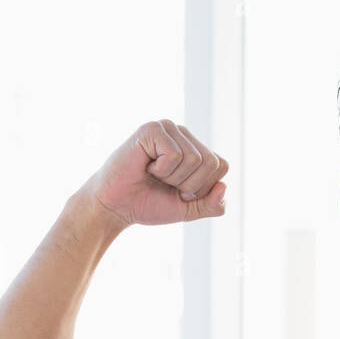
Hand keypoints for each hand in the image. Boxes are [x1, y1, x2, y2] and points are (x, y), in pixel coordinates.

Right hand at [80, 119, 229, 228]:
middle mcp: (184, 135)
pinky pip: (174, 155)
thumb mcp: (188, 210)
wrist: (116, 207)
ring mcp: (168, 128)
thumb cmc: (149, 204)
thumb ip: (212, 205)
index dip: (202, 188)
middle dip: (189, 185)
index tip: (179, 192)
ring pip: (195, 159)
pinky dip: (161, 170)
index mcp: (196, 149)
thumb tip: (224, 186)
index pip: (222, 166)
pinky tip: (146, 166)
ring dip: (173, 178)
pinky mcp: (152, 129)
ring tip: (154, 175)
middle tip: (165, 184)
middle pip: (211, 162)